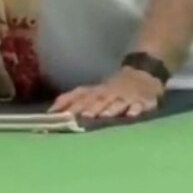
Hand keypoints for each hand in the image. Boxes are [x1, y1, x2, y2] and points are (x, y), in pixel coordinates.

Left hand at [48, 67, 164, 118]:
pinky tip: (132, 115)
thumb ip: (70, 99)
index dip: (67, 105)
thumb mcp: (90, 91)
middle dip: (88, 109)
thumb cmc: (111, 88)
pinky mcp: (142, 100)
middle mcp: (108, 93)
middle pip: (97, 100)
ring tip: (103, 116)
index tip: (55, 115)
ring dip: (109, 108)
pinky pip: (139, 105)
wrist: (143, 73)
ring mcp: (126, 96)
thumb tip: (49, 111)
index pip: (79, 96)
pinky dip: (135, 109)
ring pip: (116, 102)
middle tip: (78, 119)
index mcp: (95, 91)